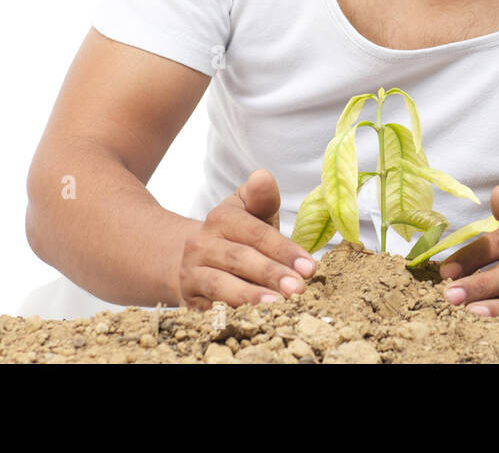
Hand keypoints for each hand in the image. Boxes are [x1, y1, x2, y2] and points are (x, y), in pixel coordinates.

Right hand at [177, 169, 315, 309]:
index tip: (309, 267)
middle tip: (299, 289)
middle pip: (239, 258)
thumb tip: (263, 176)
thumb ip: (261, 197)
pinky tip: (255, 321)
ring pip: (220, 285)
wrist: (196, 261)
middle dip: (271, 273)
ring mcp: (192, 273)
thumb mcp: (251, 212)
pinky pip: (209, 309)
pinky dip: (232, 314)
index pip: (255, 233)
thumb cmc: (238, 236)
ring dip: (250, 296)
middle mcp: (201, 244)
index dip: (283, 250)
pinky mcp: (189, 301)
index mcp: (221, 218)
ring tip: (279, 305)